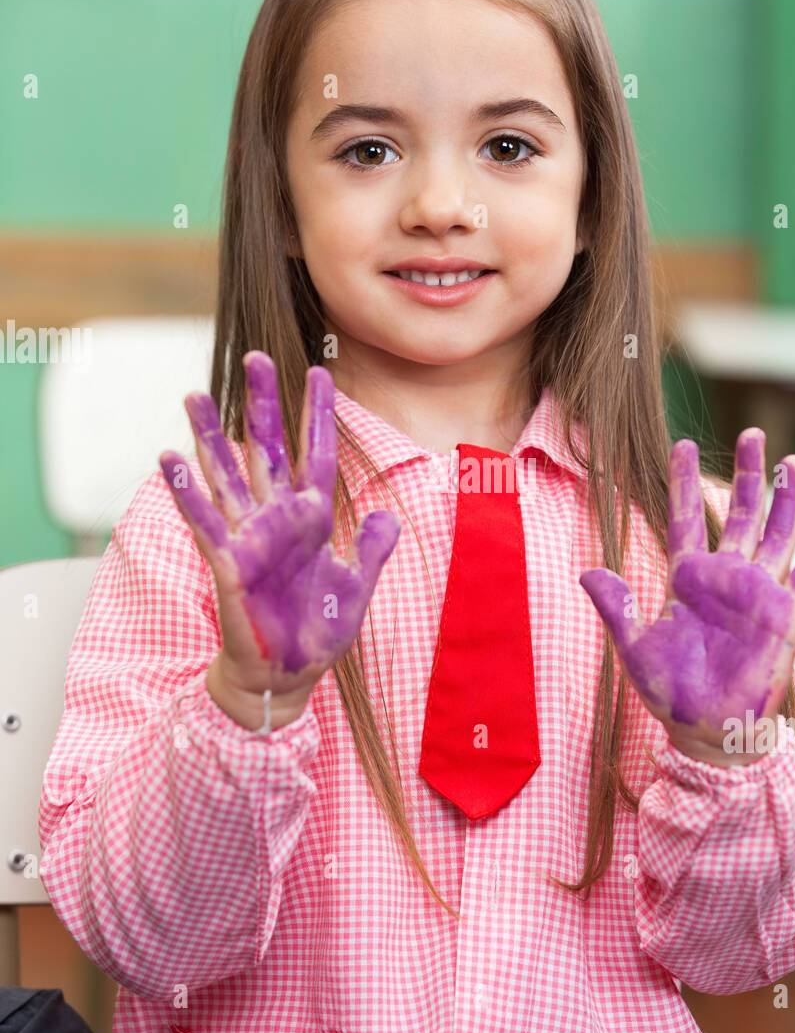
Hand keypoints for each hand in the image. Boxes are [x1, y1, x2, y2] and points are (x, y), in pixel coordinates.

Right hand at [159, 353, 399, 706]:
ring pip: (226, 475)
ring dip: (210, 436)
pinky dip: (187, 492)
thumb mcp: (358, 587)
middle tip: (255, 356)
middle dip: (262, 404)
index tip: (318, 373)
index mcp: (312, 518)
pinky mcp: (227, 563)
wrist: (287, 675)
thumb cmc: (317, 631)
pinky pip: (204, 521)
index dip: (316, 415)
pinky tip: (169, 460)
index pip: (316, 454)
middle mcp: (277, 518)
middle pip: (267, 448)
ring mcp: (248, 537)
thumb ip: (373, 550)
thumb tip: (388, 515)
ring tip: (194, 395)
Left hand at [579, 428, 794, 765]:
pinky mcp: (785, 615)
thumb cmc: (671, 693)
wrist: (707, 730)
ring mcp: (758, 593)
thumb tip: (586, 572)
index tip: (682, 444)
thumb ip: (616, 606)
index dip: (685, 482)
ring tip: (793, 462)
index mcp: (687, 578)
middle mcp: (726, 577)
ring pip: (776, 533)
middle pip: (740, 513)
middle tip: (752, 433)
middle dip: (747, 473)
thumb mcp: (635, 646)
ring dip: (786, 498)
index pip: (687, 518)